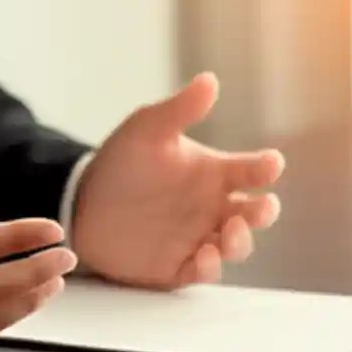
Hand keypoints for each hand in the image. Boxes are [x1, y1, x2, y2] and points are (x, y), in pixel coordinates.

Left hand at [71, 72, 284, 288]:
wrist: (81, 204)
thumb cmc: (121, 163)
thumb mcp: (146, 130)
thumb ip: (178, 110)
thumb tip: (209, 80)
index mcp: (214, 173)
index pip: (252, 170)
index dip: (267, 167)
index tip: (271, 163)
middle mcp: (213, 207)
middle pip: (256, 213)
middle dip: (265, 212)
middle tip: (261, 207)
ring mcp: (199, 238)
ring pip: (236, 245)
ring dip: (240, 242)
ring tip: (229, 233)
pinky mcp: (178, 266)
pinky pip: (203, 271)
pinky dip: (209, 267)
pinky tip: (204, 256)